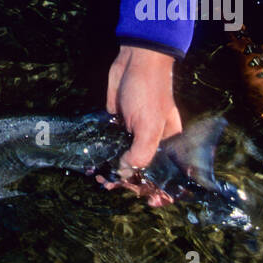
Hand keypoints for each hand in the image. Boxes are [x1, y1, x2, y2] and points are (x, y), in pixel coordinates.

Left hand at [97, 45, 181, 206]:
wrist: (134, 61)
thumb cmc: (149, 92)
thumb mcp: (150, 127)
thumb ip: (141, 155)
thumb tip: (125, 172)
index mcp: (170, 145)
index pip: (169, 176)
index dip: (162, 191)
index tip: (150, 200)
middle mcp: (154, 142)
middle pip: (144, 173)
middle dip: (130, 183)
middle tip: (113, 185)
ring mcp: (134, 135)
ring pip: (125, 163)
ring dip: (113, 174)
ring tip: (100, 179)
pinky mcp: (117, 126)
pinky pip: (110, 149)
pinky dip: (103, 159)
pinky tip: (92, 168)